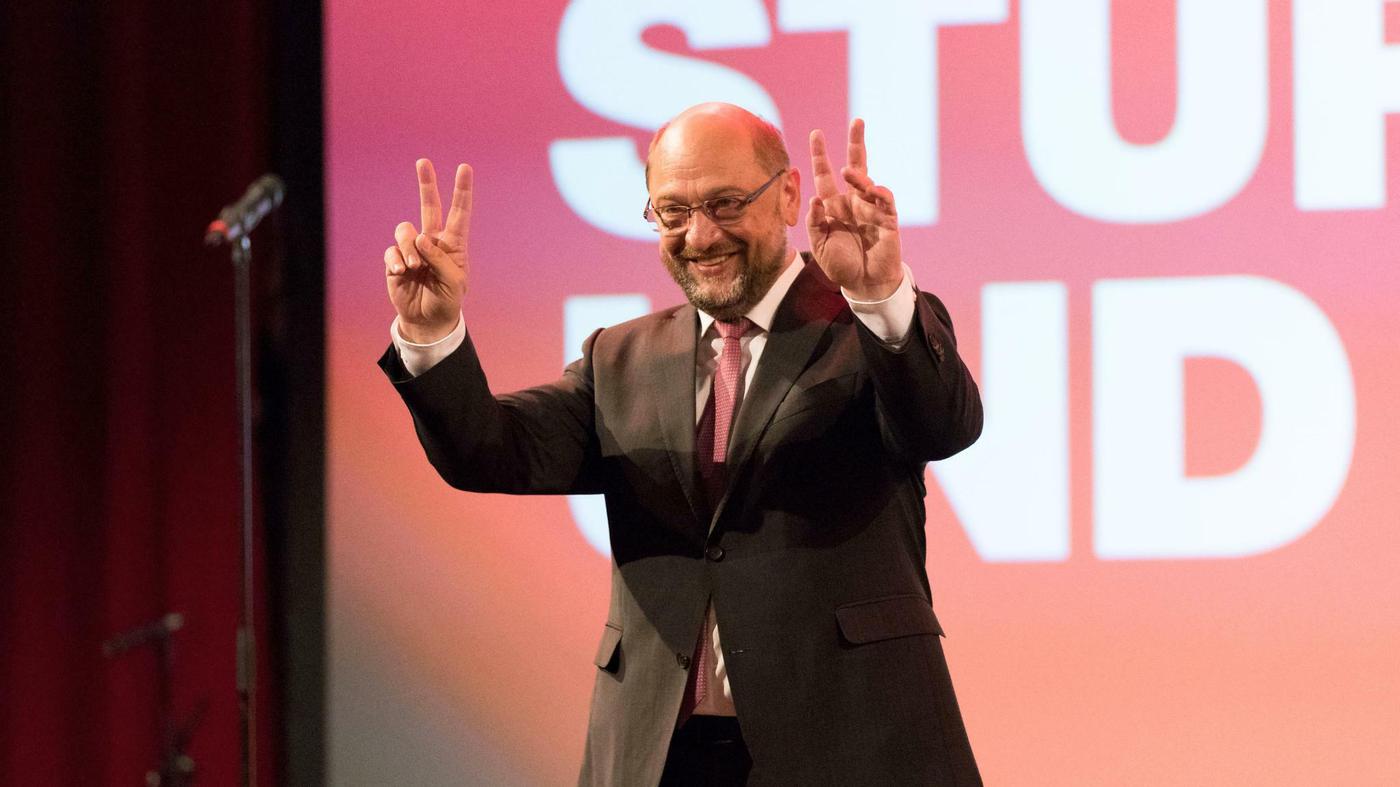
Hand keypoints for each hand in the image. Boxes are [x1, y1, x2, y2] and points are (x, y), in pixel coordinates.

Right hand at [384, 159, 472, 342]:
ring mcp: (413, 248)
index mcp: (454, 244)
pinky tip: (400, 273)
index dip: (461, 190)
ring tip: (413, 266)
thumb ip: (440, 259)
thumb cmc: (447, 300)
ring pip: (406, 230)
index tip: (465, 168)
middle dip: (426, 183)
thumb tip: (420, 238)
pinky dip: (395, 261)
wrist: (427, 320)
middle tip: (423, 162)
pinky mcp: (395, 259)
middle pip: (429, 206)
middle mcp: (433, 241)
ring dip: (408, 247)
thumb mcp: (454, 283)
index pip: (459, 213)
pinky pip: (391, 250)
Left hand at [806, 118, 902, 300]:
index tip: (817, 133)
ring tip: (848, 171)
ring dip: (858, 175)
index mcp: (834, 206)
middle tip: (858, 120)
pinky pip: (885, 201)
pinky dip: (879, 193)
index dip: (821, 156)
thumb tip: (815, 198)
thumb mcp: (820, 245)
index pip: (826, 175)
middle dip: (856, 143)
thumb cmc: (842, 265)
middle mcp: (853, 202)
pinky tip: (872, 189)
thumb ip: (815, 223)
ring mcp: (871, 209)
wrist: (864, 285)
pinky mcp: (887, 220)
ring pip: (867, 182)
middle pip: (856, 165)